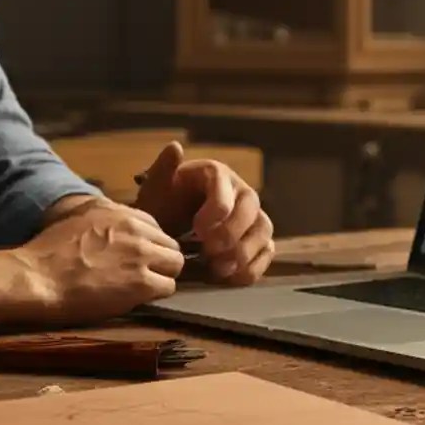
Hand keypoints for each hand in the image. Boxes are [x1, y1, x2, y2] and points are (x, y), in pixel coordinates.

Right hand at [15, 198, 185, 324]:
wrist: (39, 277)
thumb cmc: (49, 251)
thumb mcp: (79, 217)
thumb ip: (105, 215)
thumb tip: (116, 218)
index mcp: (121, 212)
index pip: (155, 226)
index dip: (149, 243)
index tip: (138, 255)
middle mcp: (137, 230)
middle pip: (170, 245)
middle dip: (160, 260)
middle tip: (144, 274)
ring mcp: (142, 256)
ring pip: (175, 265)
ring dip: (163, 276)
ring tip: (143, 287)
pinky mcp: (142, 283)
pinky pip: (168, 287)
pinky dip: (157, 294)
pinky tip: (139, 298)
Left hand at [133, 141, 274, 284]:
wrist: (169, 228)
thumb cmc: (164, 206)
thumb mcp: (156, 190)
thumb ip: (162, 172)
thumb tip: (175, 147)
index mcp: (216, 174)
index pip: (225, 186)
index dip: (217, 209)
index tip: (199, 231)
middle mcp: (240, 191)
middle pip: (250, 208)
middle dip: (231, 233)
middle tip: (210, 254)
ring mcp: (253, 215)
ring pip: (263, 230)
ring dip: (244, 252)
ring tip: (219, 269)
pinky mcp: (258, 239)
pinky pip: (267, 251)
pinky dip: (253, 266)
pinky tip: (232, 277)